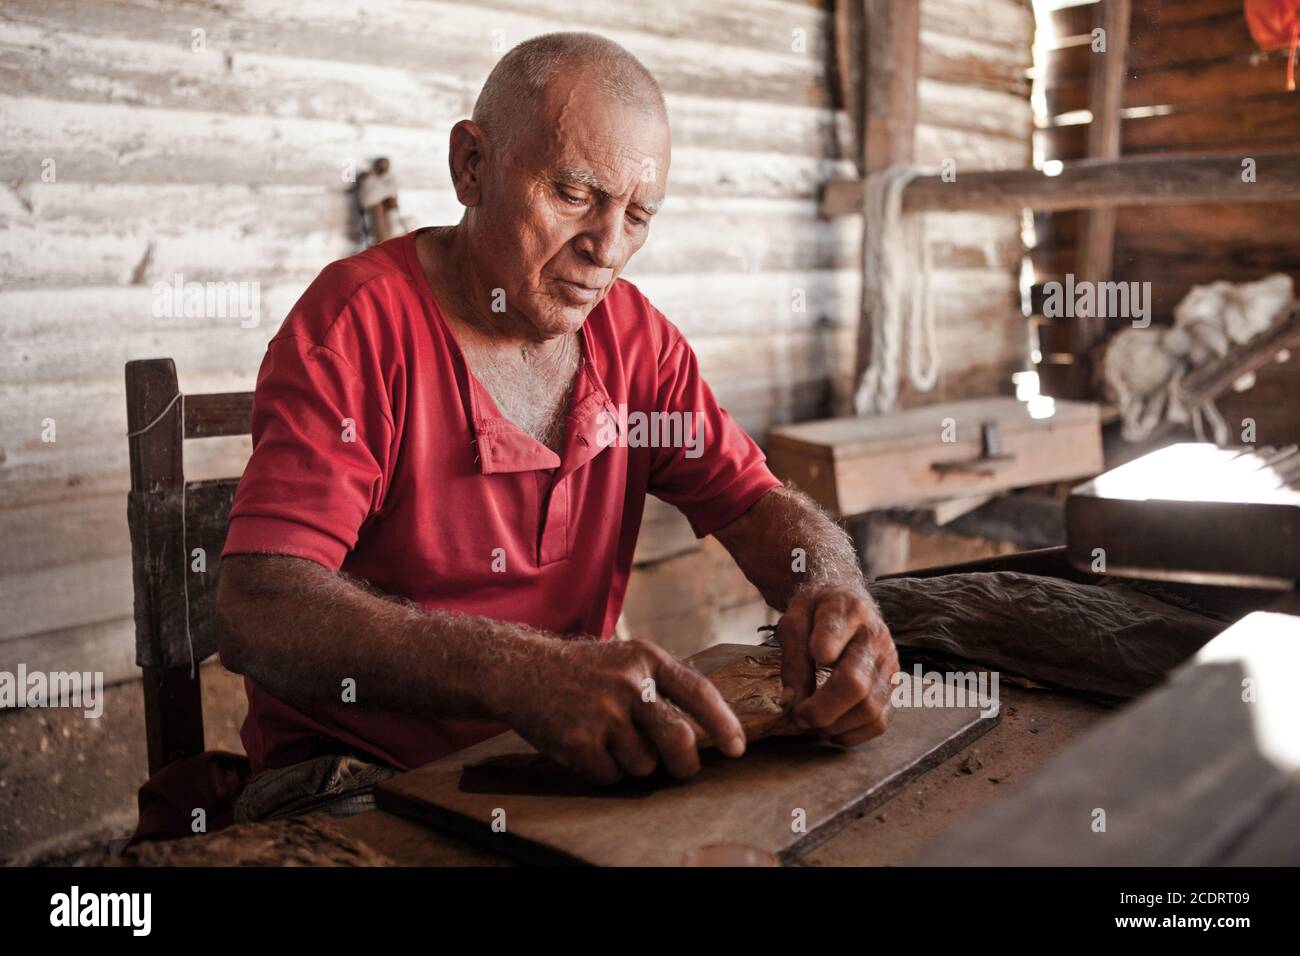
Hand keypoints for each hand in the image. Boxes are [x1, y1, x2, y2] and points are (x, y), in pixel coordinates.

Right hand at [505, 638, 745, 783]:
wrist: (520, 670)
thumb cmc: (582, 670)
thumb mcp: (625, 658)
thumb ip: (661, 686)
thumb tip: (704, 731)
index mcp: (646, 658)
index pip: (698, 692)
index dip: (723, 723)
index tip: (738, 748)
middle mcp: (628, 684)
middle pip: (679, 740)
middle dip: (686, 764)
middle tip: (683, 769)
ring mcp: (603, 713)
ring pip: (644, 764)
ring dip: (633, 764)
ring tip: (610, 741)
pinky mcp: (580, 740)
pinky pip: (610, 775)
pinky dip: (603, 770)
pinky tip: (587, 746)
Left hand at [777, 585, 898, 746]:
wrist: (846, 600)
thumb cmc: (816, 612)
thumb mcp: (794, 618)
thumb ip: (792, 655)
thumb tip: (794, 700)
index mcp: (848, 611)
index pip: (836, 633)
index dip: (820, 651)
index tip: (809, 662)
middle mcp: (876, 638)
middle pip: (855, 685)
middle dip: (822, 710)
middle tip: (798, 715)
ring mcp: (889, 664)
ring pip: (870, 709)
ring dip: (835, 725)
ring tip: (812, 721)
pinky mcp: (894, 687)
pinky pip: (879, 722)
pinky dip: (852, 733)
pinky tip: (832, 726)